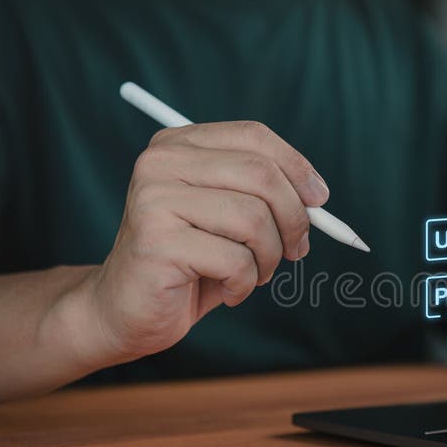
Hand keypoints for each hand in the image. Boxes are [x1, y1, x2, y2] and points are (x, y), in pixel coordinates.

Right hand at [83, 121, 328, 362]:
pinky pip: (235, 260)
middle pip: (261, 175)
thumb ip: (266, 196)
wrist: (127, 310)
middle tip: (296, 250)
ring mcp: (154, 200)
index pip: (254, 136)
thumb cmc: (189, 263)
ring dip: (268, 258)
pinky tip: (228, 291)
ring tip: (254, 274)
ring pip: (254, 219)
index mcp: (178, 144)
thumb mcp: (230, 218)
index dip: (297, 167)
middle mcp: (161, 163)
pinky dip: (245, 284)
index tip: (319, 200)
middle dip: (294, 219)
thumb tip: (318, 198)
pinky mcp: (157, 243)